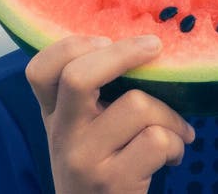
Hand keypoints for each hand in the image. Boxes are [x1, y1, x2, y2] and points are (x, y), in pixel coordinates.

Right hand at [26, 35, 195, 193]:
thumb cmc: (102, 169)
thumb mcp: (85, 133)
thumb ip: (94, 95)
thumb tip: (143, 42)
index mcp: (53, 116)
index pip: (40, 70)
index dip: (72, 45)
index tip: (106, 38)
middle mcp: (61, 136)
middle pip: (79, 76)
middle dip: (126, 52)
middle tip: (155, 46)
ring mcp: (83, 161)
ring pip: (136, 105)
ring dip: (171, 114)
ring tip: (177, 129)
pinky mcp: (112, 182)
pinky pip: (157, 139)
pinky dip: (177, 141)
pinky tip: (174, 154)